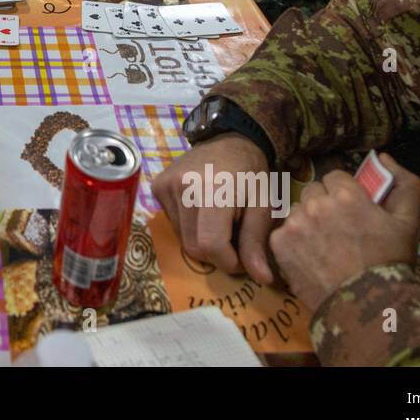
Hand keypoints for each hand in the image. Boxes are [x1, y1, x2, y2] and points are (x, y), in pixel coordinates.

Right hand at [152, 134, 276, 282]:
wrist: (230, 139)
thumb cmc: (251, 174)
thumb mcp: (262, 207)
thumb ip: (256, 243)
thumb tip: (262, 280)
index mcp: (212, 192)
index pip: (211, 245)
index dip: (229, 261)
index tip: (242, 258)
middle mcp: (182, 188)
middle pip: (194, 246)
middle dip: (216, 254)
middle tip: (233, 241)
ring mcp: (165, 186)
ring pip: (181, 238)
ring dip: (201, 241)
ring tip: (218, 224)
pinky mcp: (157, 187)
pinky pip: (171, 223)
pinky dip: (188, 227)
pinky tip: (201, 210)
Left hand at [270, 155, 419, 308]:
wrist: (366, 306)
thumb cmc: (390, 263)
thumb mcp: (409, 222)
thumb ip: (404, 183)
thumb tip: (385, 158)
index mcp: (347, 195)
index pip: (335, 178)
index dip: (344, 194)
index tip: (352, 212)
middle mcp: (316, 204)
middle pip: (314, 192)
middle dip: (324, 205)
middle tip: (339, 230)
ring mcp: (295, 224)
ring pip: (298, 211)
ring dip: (307, 221)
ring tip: (325, 246)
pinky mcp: (279, 244)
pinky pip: (283, 232)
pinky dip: (293, 242)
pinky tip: (310, 257)